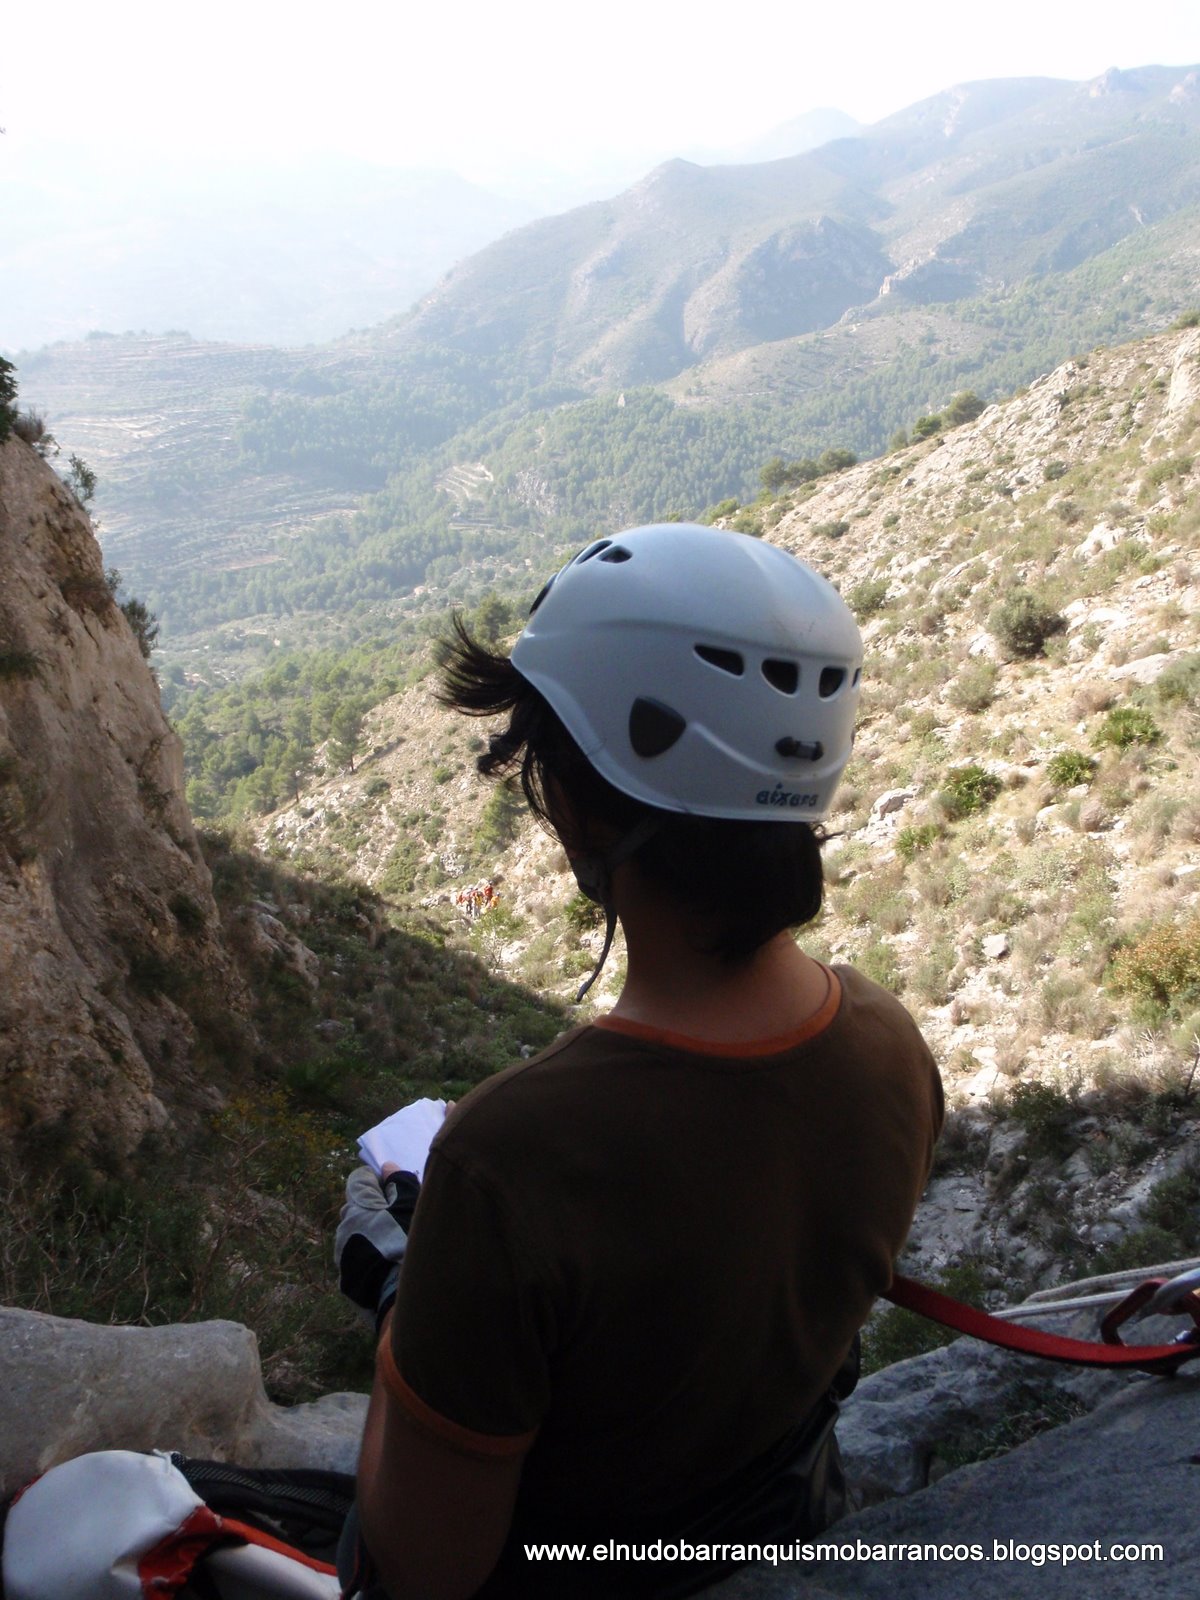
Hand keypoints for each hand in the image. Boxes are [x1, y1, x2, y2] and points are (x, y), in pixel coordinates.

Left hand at [335, 1166, 421, 1328]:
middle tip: (397, 1217)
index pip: (360, 1178)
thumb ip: (398, 1180)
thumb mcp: (410, 1204)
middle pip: (356, 1205)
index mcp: (358, 1202)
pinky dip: (367, 1254)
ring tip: (392, 1243)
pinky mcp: (344, 1274)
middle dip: (373, 1206)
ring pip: (355, 1231)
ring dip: (370, 1231)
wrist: (396, 1293)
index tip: (395, 1191)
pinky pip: (355, 1255)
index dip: (378, 1181)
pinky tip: (385, 1263)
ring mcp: (341, 1250)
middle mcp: (344, 1223)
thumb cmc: (406, 1240)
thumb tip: (387, 1167)